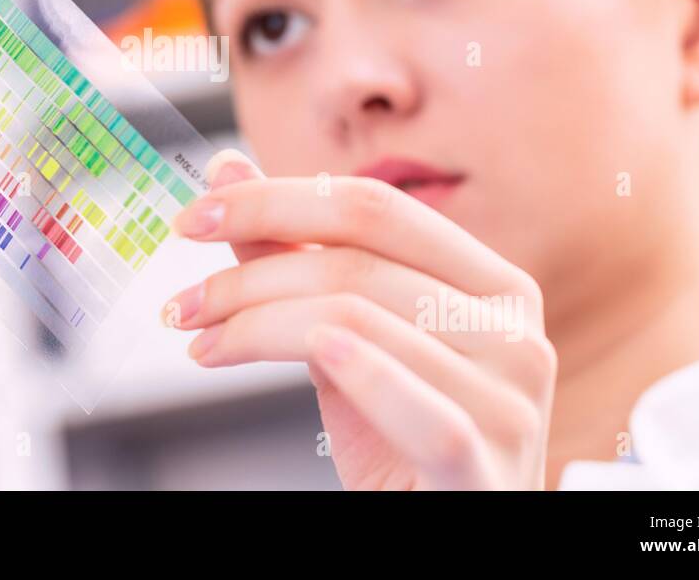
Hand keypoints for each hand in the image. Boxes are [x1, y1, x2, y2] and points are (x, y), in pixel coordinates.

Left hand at [165, 151, 555, 489]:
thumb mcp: (344, 338)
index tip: (194, 217)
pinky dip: (359, 375)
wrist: (437, 529)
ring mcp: (510, 401)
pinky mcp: (485, 469)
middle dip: (247, 276)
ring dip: (255, 328)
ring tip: (205, 344)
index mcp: (491, 282)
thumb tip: (227, 168)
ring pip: (358, 325)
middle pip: (356, 264)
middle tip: (184, 302)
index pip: (373, 207)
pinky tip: (305, 357)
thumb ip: (291, 254)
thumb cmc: (397, 437)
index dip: (274, 200)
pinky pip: (420, 410)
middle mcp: (514, 330)